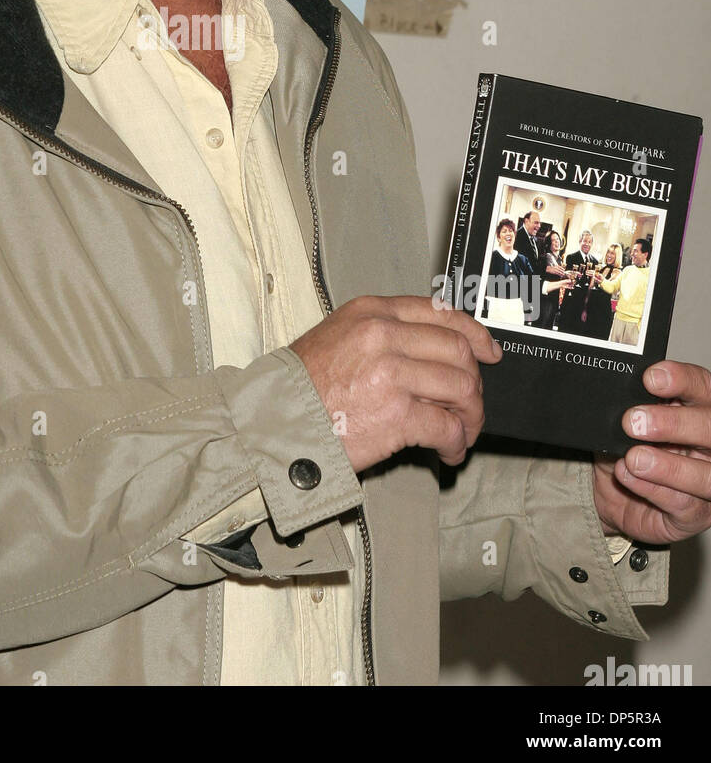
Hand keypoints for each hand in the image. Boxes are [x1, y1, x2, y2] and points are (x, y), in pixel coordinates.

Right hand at [289, 294, 502, 472]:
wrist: (274, 421)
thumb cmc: (300, 386)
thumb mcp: (339, 336)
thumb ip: (383, 335)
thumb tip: (431, 353)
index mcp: (372, 311)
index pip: (441, 312)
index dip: (474, 334)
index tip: (488, 352)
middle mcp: (384, 336)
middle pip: (459, 351)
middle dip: (473, 382)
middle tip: (469, 404)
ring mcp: (392, 374)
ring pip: (461, 388)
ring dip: (470, 415)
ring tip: (461, 432)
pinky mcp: (397, 415)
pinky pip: (447, 426)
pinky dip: (456, 443)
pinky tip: (449, 451)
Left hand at [592, 361, 710, 543]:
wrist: (615, 493)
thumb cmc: (629, 447)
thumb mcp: (627, 421)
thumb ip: (633, 405)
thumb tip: (621, 392)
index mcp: (699, 410)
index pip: (701, 387)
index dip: (682, 380)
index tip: (651, 378)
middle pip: (710, 428)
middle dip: (674, 423)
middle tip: (633, 422)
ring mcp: (708, 480)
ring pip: (706, 475)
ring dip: (668, 465)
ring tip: (633, 457)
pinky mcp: (694, 513)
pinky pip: (681, 502)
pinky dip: (651, 487)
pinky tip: (627, 475)